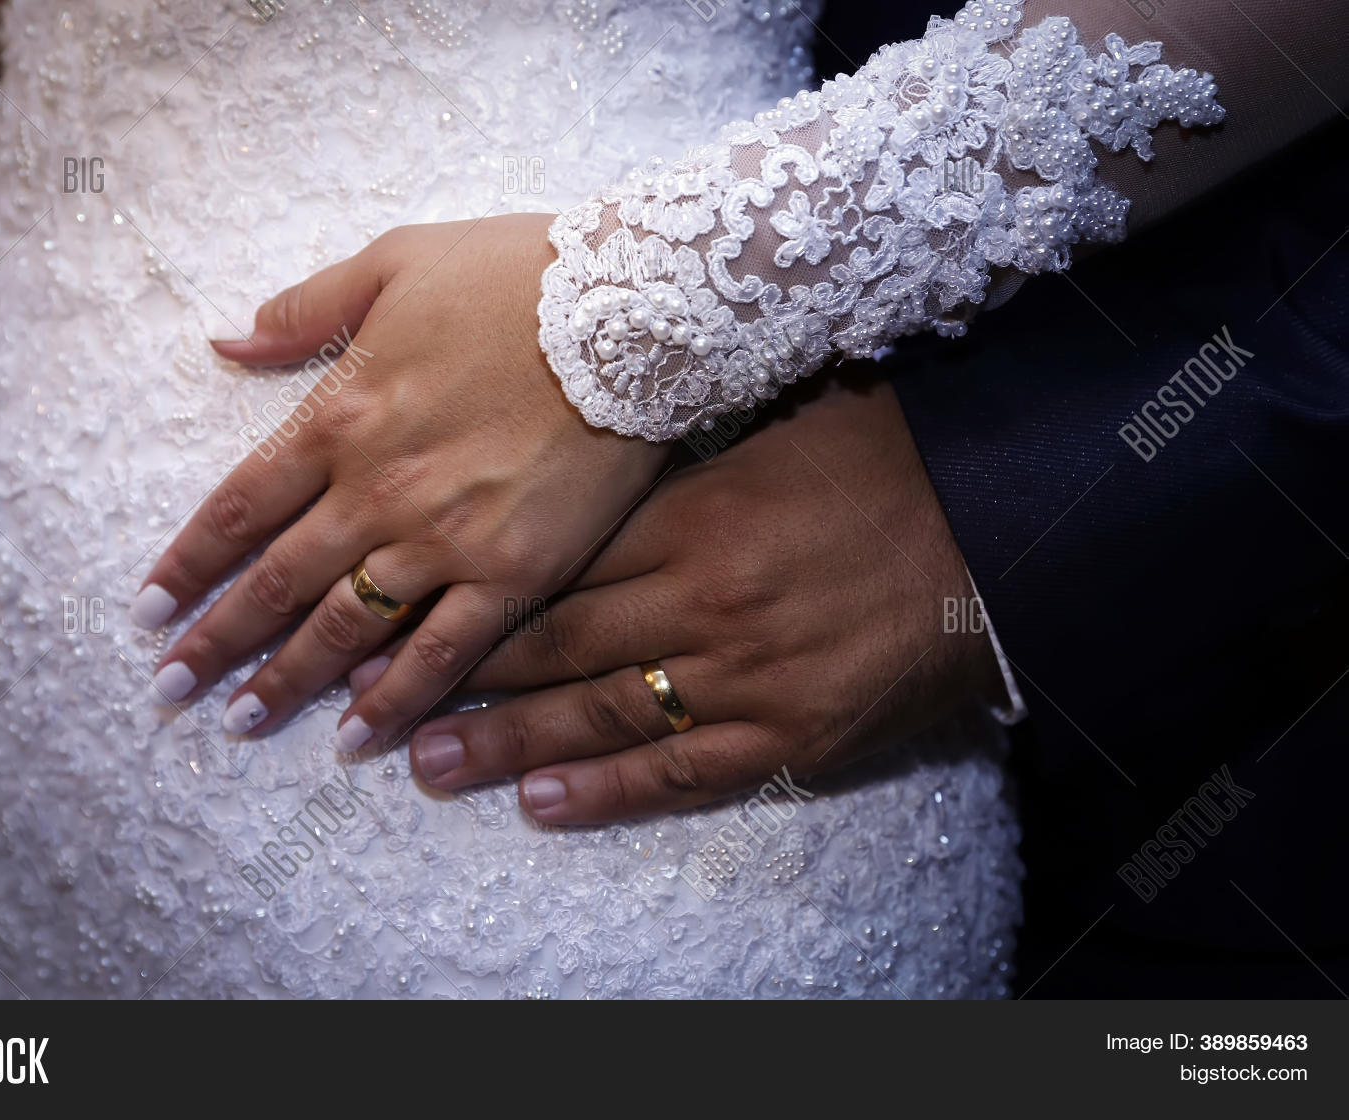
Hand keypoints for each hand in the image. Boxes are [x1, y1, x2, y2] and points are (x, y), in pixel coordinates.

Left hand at [134, 215, 668, 750]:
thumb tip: (224, 341)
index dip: (189, 565)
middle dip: (216, 641)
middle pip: (277, 582)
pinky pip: (442, 652)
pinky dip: (394, 700)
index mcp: (341, 415)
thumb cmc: (517, 276)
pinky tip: (358, 741)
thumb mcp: (395, 261)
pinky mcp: (514, 573)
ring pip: (346, 629)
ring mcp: (445, 539)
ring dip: (286, 681)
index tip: (149, 611)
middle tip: (168, 690)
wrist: (632, 309)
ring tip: (241, 725)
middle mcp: (378, 489)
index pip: (240, 508)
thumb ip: (303, 310)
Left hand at [407, 380, 1005, 824]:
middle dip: (455, 675)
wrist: (1005, 529)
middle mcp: (698, 595)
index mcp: (688, 509)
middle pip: (552, 642)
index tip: (397, 605)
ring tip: (426, 764)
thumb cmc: (889, 459)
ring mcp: (741, 671)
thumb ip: (681, 432)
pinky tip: (541, 803)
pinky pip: (680, 771)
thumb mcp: (781, 414)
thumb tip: (594, 414)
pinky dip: (606, 792)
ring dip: (504, 744)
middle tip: (370, 703)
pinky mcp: (790, 731)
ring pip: (598, 715)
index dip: (466, 589)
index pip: (550, 562)